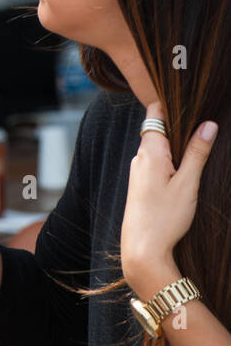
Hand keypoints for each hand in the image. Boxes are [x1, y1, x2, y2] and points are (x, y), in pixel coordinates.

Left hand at [120, 102, 216, 290]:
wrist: (142, 248)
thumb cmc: (164, 217)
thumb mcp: (188, 183)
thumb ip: (198, 152)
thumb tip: (208, 124)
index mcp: (149, 152)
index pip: (155, 114)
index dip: (171, 104)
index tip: (189, 97)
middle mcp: (139, 158)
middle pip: (158, 130)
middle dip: (179, 125)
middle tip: (204, 122)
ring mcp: (138, 171)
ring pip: (158, 148)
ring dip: (176, 144)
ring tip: (199, 143)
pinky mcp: (139, 184)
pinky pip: (155, 162)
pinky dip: (170, 159)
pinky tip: (183, 168)